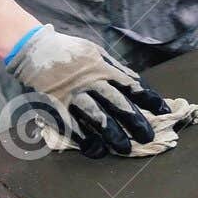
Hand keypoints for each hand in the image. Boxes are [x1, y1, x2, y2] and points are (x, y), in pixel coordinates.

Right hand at [4, 25, 173, 157]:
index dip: (149, 98)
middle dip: (134, 120)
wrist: (34, 49)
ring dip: (111, 133)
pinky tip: (93, 148)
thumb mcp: (96, 53)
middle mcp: (90, 82)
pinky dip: (82, 137)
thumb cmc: (69, 52)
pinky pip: (70, 123)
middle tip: (148, 136)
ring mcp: (72, 94)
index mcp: (102, 68)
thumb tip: (137, 83)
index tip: (164, 110)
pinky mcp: (55, 104)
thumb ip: (116, 69)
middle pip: (117, 103)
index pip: (131, 85)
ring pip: (96, 116)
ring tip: (124, 149)